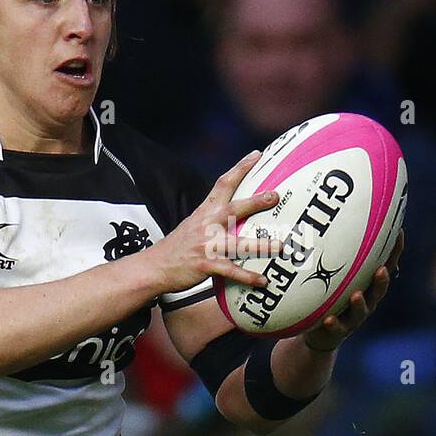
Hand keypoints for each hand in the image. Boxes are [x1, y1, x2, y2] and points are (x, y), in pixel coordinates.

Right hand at [147, 151, 283, 294]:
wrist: (155, 266)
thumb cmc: (179, 246)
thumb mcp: (194, 223)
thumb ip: (214, 215)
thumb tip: (238, 209)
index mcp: (205, 212)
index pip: (223, 184)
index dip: (240, 168)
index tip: (256, 155)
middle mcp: (207, 225)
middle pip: (234, 209)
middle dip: (255, 201)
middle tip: (275, 195)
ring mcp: (207, 246)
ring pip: (237, 243)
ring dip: (260, 245)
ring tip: (280, 246)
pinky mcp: (206, 265)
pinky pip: (230, 271)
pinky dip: (247, 277)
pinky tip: (263, 281)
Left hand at [303, 230, 404, 351]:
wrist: (321, 333)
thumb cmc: (330, 296)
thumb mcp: (336, 274)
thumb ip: (339, 253)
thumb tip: (335, 220)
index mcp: (368, 285)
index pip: (386, 266)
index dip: (394, 252)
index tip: (398, 233)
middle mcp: (366, 301)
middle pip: (379, 290)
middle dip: (381, 279)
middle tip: (381, 269)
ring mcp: (354, 317)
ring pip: (361, 311)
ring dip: (360, 303)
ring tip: (357, 296)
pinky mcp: (338, 331)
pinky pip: (337, 328)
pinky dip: (334, 323)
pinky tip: (328, 319)